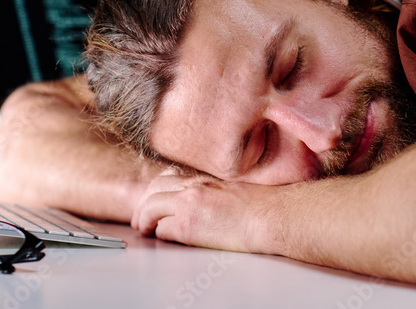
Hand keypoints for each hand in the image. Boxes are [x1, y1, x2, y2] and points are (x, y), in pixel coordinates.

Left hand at [131, 168, 280, 253]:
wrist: (274, 216)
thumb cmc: (264, 205)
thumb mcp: (233, 189)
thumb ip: (213, 191)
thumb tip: (204, 203)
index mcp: (205, 177)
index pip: (169, 177)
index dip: (157, 191)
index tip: (156, 201)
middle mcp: (193, 187)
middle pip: (153, 190)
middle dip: (143, 205)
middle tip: (142, 218)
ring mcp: (189, 204)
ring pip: (150, 207)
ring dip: (143, 219)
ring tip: (143, 229)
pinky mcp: (189, 226)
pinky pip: (162, 229)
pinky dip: (160, 234)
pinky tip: (163, 238)